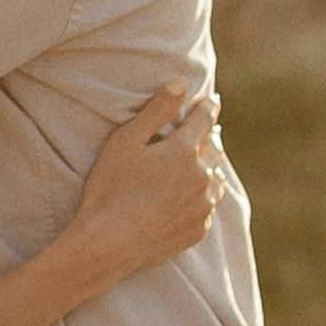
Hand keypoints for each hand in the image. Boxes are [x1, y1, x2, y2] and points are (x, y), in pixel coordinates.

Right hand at [66, 79, 224, 282]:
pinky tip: (198, 196)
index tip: (212, 100)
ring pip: (215, 178)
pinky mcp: (197, 229)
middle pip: (214, 148)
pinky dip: (205, 195)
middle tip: (211, 128)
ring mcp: (202, 206)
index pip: (204, 119)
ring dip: (212, 166)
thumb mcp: (126, 141)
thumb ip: (157, 110)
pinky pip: (208, 206)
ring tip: (208, 161)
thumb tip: (182, 82)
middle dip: (212, 134)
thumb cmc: (111, 189)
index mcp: (184, 151)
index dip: (208, 107)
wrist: (109, 243)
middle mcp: (201, 177)